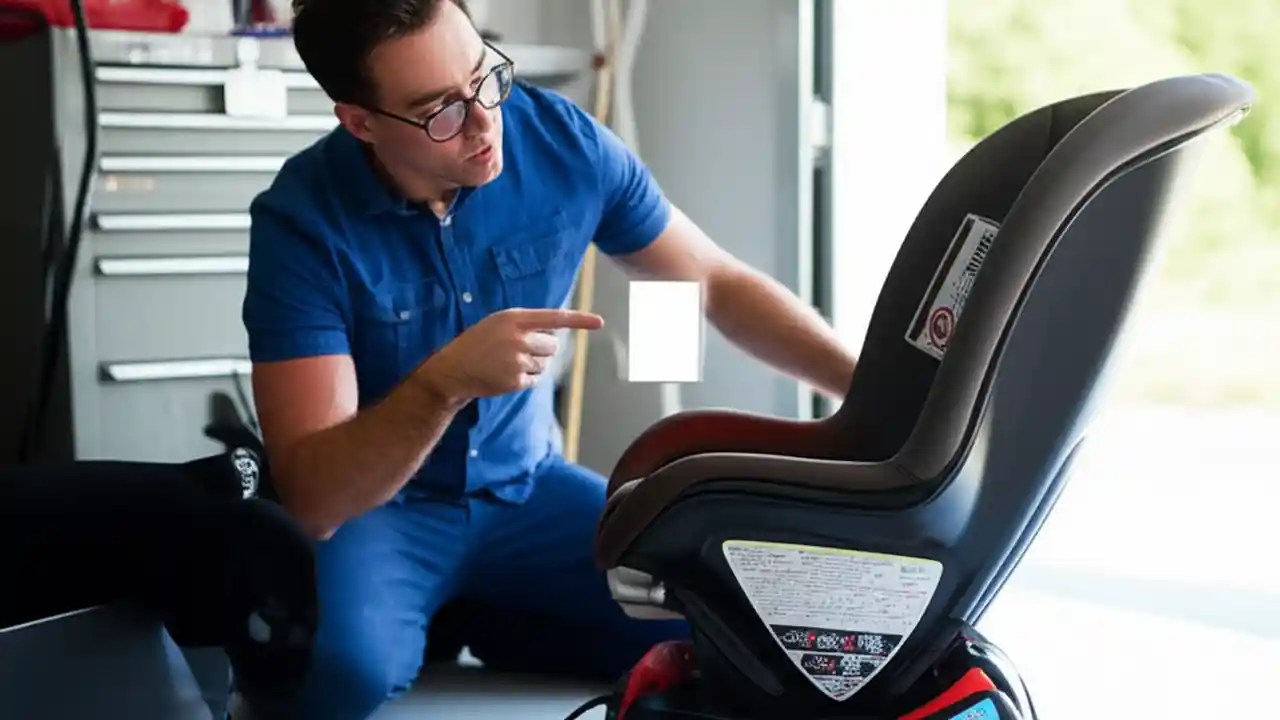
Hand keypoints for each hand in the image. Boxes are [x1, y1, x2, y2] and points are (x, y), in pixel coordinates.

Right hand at [418, 308, 603, 402]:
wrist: (452, 370)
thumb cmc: (477, 343)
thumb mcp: (497, 323)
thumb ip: (525, 324)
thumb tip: (555, 334)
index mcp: (514, 319)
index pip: (554, 318)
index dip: (579, 320)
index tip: (599, 322)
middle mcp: (518, 338)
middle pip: (553, 345)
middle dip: (542, 349)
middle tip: (519, 350)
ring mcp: (517, 361)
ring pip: (545, 364)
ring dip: (533, 364)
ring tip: (508, 362)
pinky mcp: (515, 381)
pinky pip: (535, 380)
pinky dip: (526, 378)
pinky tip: (506, 374)